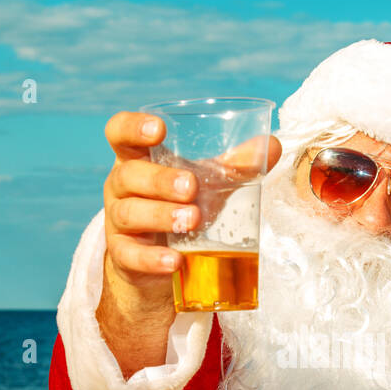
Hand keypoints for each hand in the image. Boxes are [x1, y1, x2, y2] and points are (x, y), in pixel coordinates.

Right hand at [96, 111, 279, 376]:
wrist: (161, 261)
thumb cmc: (181, 207)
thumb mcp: (205, 184)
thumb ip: (234, 166)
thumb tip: (272, 144)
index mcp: (138, 159)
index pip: (120, 133)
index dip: (132, 127)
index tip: (159, 130)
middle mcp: (121, 187)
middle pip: (128, 175)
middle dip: (160, 180)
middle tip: (191, 187)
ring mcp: (118, 222)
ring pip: (128, 214)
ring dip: (161, 216)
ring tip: (192, 220)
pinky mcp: (123, 256)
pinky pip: (131, 256)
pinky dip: (153, 258)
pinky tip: (175, 261)